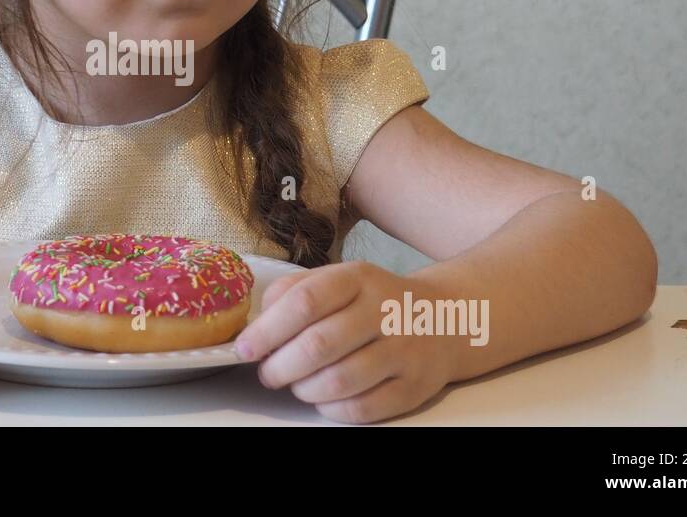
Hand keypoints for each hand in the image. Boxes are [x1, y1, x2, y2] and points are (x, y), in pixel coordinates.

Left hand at [234, 260, 461, 423]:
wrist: (442, 319)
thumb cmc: (372, 302)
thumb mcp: (338, 279)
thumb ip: (294, 292)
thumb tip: (258, 325)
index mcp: (358, 278)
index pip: (305, 301)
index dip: (268, 330)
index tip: (245, 349)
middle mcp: (384, 310)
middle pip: (319, 345)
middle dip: (280, 366)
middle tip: (268, 373)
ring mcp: (404, 350)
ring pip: (339, 381)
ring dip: (303, 389)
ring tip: (296, 384)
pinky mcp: (415, 387)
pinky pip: (362, 409)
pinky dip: (331, 409)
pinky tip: (323, 399)